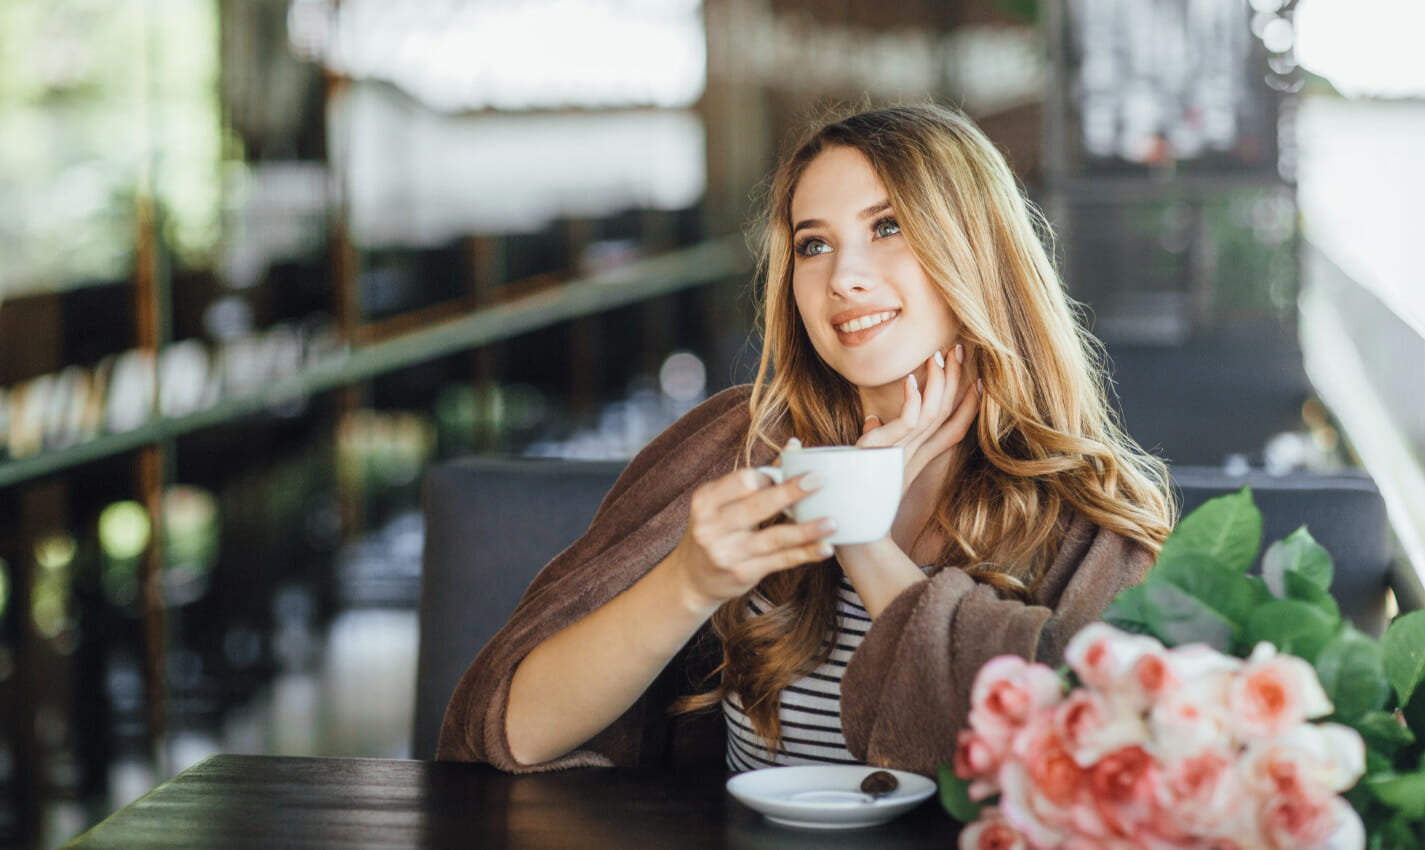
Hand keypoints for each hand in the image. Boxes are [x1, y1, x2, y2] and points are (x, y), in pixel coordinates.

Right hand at [670, 464, 835, 611]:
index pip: (742, 481)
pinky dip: (804, 554)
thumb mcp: (721, 503)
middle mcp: (711, 527)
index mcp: (705, 500)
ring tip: (832, 522)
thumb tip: (795, 446)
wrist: (692, 579)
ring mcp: (726, 553)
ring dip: (805, 530)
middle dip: (790, 493)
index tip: (791, 473)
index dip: (769, 477)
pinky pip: (779, 561)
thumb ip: (757, 478)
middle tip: (819, 480)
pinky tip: (825, 548)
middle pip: (757, 506)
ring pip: (773, 538)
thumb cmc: (715, 530)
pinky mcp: (742, 574)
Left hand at [857, 344, 979, 491]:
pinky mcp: (885, 449)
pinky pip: (908, 422)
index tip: (979, 382)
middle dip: (957, 381)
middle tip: (959, 350)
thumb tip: (872, 420)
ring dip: (938, 382)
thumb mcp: (872, 460)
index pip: (953, 431)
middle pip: (946, 414)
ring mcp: (902, 452)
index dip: (969, 407)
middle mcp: (915, 455)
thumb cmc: (858, 485)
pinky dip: (912, 399)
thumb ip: (877, 440)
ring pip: (933, 413)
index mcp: (917, 458)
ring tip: (937, 356)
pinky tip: (910, 380)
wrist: (846, 512)